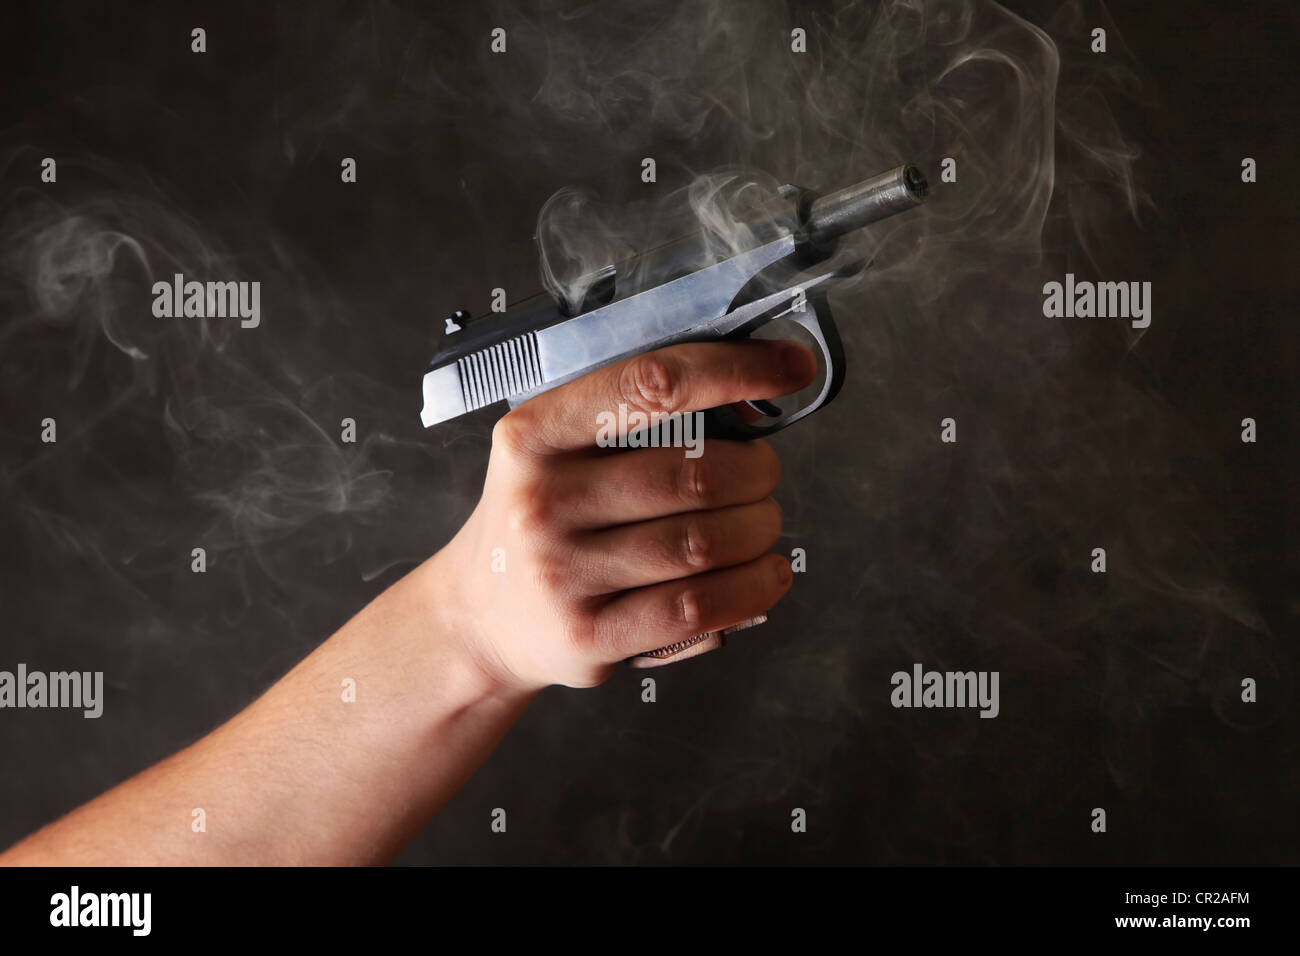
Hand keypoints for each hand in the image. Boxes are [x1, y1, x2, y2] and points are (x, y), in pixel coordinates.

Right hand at [435, 339, 817, 691]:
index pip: (650, 384)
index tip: (792, 367)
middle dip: (757, 473)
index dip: (735, 369)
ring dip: (759, 532)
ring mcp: (561, 572)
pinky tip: (764, 576)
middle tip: (763, 478)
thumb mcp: (555, 451)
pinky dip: (752, 589)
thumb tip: (751, 403)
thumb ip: (633, 422)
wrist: (480, 617)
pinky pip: (697, 607)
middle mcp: (541, 500)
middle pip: (696, 475)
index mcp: (534, 433)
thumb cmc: (544, 518)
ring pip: (705, 544)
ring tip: (762, 528)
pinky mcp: (588, 635)